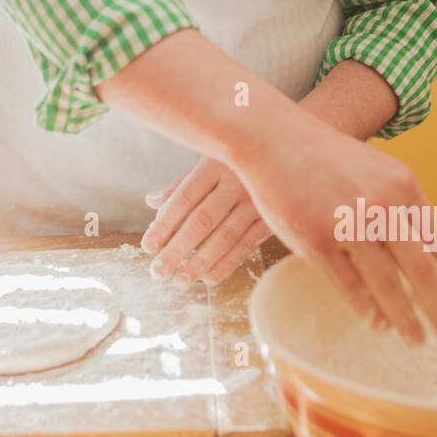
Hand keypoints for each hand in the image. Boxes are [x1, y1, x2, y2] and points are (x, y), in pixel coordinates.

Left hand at [141, 157, 272, 287]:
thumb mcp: (210, 163)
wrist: (288, 155)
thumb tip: (151, 201)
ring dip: (201, 262)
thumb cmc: (237, 162)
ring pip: (225, 236)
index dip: (165, 223)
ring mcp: (258, 200)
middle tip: (158, 272)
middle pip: (202, 220)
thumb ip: (182, 185)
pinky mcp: (273, 217)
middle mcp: (237, 181)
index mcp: (215, 164)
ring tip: (180, 281)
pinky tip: (209, 278)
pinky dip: (228, 263)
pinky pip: (247, 243)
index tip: (148, 247)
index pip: (184, 198)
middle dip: (178, 249)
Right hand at [232, 109, 436, 343]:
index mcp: (403, 186)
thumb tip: (421, 254)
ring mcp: (348, 224)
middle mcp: (382, 206)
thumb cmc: (323, 156)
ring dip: (405, 318)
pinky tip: (376, 323)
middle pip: (422, 271)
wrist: (272, 138)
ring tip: (416, 339)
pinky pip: (349, 285)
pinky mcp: (316, 241)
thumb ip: (398, 206)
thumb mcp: (374, 170)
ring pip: (388, 285)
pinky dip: (366, 309)